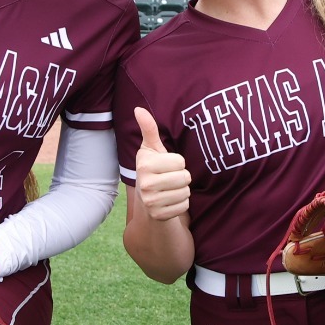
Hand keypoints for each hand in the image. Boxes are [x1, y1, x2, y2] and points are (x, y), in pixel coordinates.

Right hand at [133, 107, 190, 221]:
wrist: (146, 200)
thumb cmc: (153, 169)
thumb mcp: (151, 149)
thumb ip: (149, 129)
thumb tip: (138, 109)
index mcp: (145, 165)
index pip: (180, 161)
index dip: (177, 162)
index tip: (167, 165)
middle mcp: (145, 184)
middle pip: (185, 177)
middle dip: (182, 177)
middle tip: (170, 178)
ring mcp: (151, 202)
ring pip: (186, 192)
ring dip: (182, 190)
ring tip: (170, 189)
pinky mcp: (160, 215)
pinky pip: (184, 205)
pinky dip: (181, 203)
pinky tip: (170, 201)